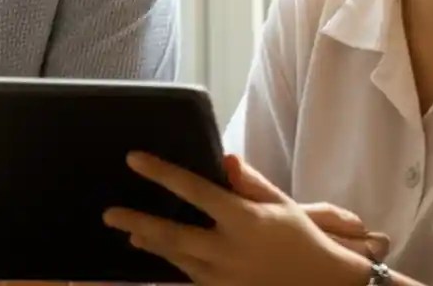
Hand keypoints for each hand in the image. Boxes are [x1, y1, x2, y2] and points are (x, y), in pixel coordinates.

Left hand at [103, 153, 376, 285]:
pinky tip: (156, 252)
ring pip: (176, 259)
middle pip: (174, 235)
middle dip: (139, 222)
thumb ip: (250, 182)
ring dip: (150, 244)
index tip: (135, 159)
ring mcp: (223, 278)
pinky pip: (189, 277)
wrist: (323, 285)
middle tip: (110, 213)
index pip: (196, 191)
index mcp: (244, 220)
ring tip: (130, 231)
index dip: (163, 174)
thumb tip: (224, 158)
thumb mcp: (281, 205)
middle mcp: (229, 250)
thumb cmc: (301, 239)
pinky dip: (171, 264)